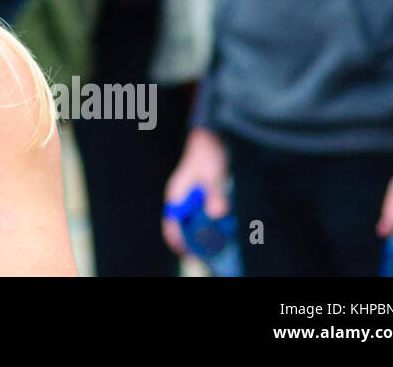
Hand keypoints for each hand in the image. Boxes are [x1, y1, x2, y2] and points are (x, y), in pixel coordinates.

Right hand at [163, 128, 229, 254]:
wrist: (211, 137)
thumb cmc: (208, 154)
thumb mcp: (213, 175)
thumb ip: (215, 194)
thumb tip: (217, 214)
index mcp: (176, 196)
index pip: (171, 226)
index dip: (179, 243)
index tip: (192, 255)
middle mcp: (179, 199)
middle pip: (181, 228)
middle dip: (193, 241)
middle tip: (210, 251)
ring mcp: (187, 198)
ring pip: (191, 223)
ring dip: (202, 232)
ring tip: (218, 239)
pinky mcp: (197, 196)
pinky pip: (200, 216)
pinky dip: (208, 223)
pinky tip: (221, 225)